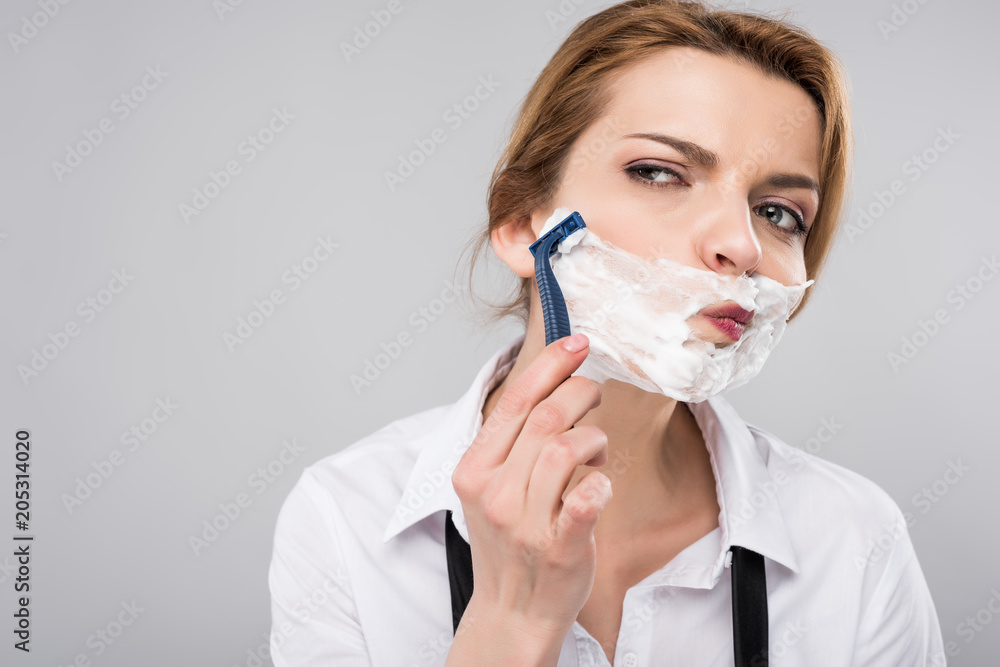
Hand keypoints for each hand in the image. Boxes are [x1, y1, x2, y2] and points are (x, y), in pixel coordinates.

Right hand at [452, 332, 610, 639]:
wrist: (512, 610)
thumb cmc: (510, 541)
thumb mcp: (491, 487)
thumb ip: (511, 442)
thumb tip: (550, 383)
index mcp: (474, 469)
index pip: (514, 400)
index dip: (550, 364)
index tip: (577, 342)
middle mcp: (494, 491)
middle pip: (545, 417)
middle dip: (581, 392)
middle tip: (595, 396)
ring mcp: (525, 521)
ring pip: (566, 448)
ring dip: (594, 438)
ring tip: (596, 451)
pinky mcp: (559, 547)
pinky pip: (585, 498)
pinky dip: (600, 481)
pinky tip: (599, 483)